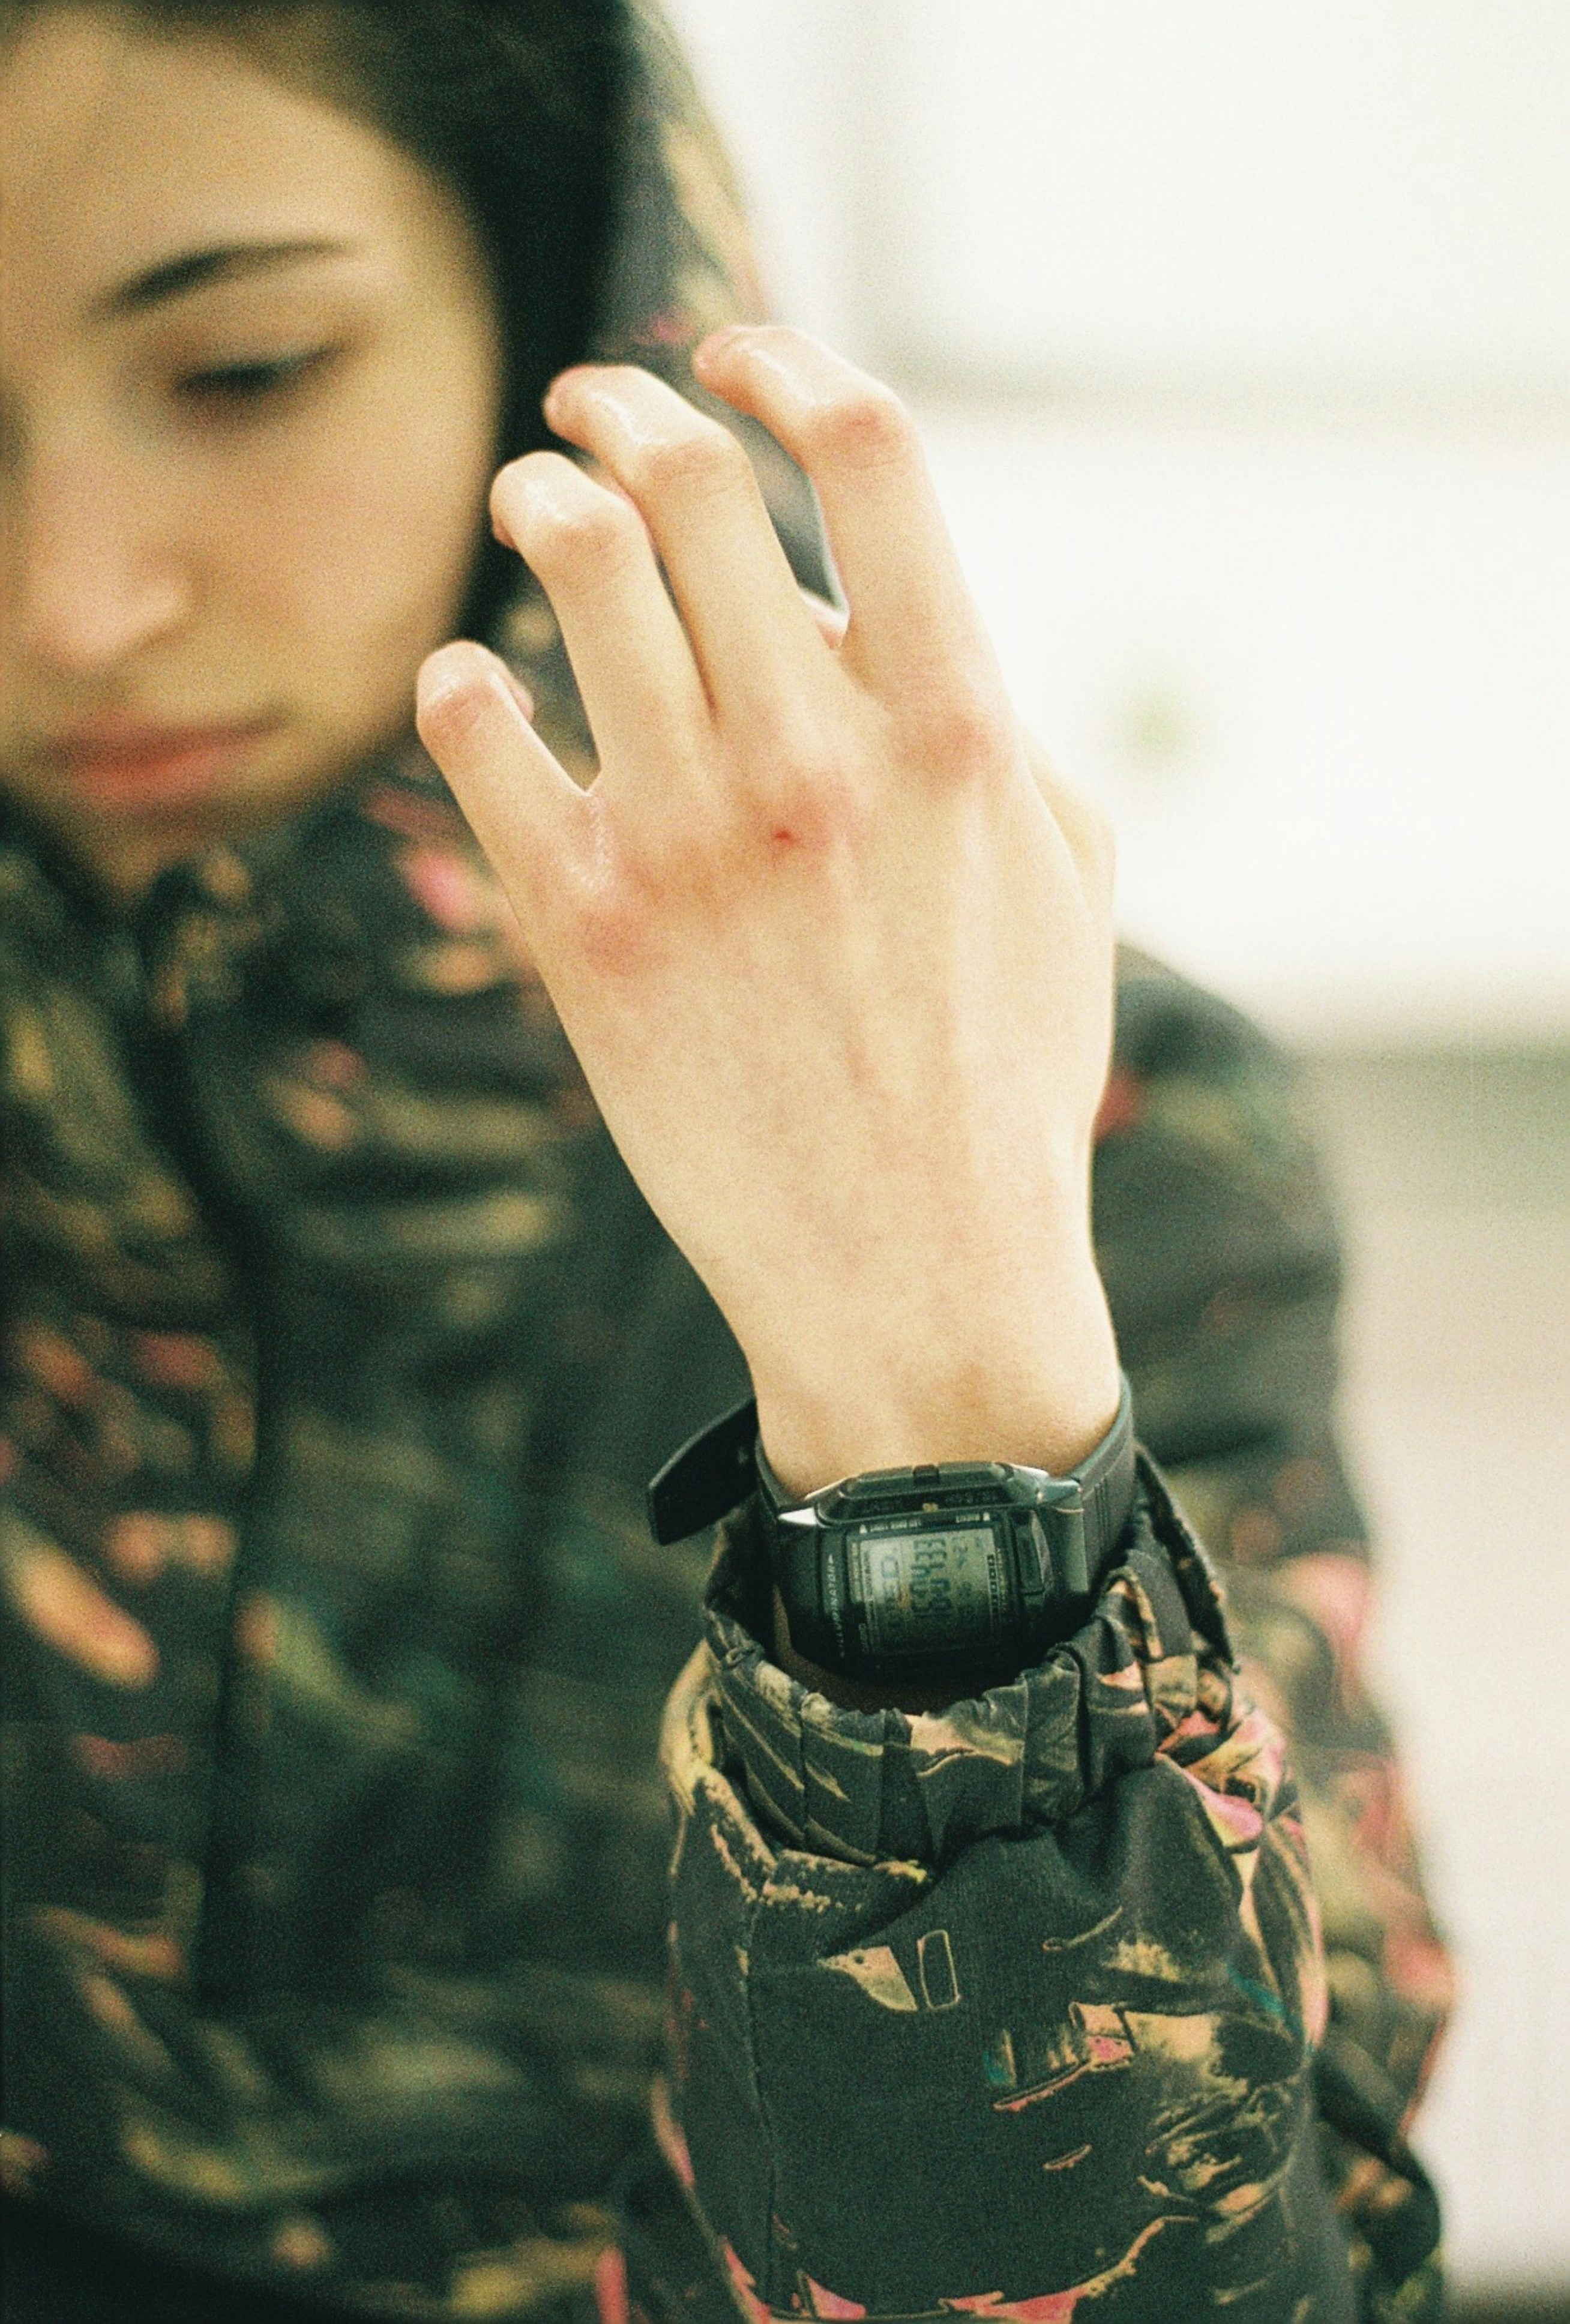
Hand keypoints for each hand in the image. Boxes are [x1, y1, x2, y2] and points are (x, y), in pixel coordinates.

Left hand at [416, 328, 1118, 1493]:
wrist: (914, 1280)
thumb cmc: (1001, 1076)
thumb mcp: (1060, 878)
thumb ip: (984, 717)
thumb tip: (848, 612)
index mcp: (958, 728)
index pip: (867, 452)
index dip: (785, 361)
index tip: (738, 355)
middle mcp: (818, 761)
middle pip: (693, 483)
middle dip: (628, 405)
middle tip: (594, 407)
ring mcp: (691, 843)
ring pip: (576, 566)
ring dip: (542, 499)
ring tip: (536, 502)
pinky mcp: (585, 930)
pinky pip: (479, 732)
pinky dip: (466, 678)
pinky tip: (480, 681)